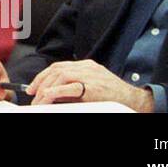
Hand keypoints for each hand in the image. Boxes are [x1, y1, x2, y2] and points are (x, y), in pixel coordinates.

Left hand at [27, 59, 153, 111]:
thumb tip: (52, 94)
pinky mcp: (93, 87)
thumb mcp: (92, 88)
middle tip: (32, 94)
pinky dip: (55, 91)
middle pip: (57, 69)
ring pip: (60, 75)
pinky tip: (47, 96)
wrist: (134, 100)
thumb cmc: (114, 96)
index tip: (34, 87)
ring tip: (39, 100)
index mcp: (87, 66)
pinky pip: (70, 86)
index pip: (59, 67)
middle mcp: (87, 67)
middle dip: (41, 81)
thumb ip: (74, 87)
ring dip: (46, 88)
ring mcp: (90, 75)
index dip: (44, 76)